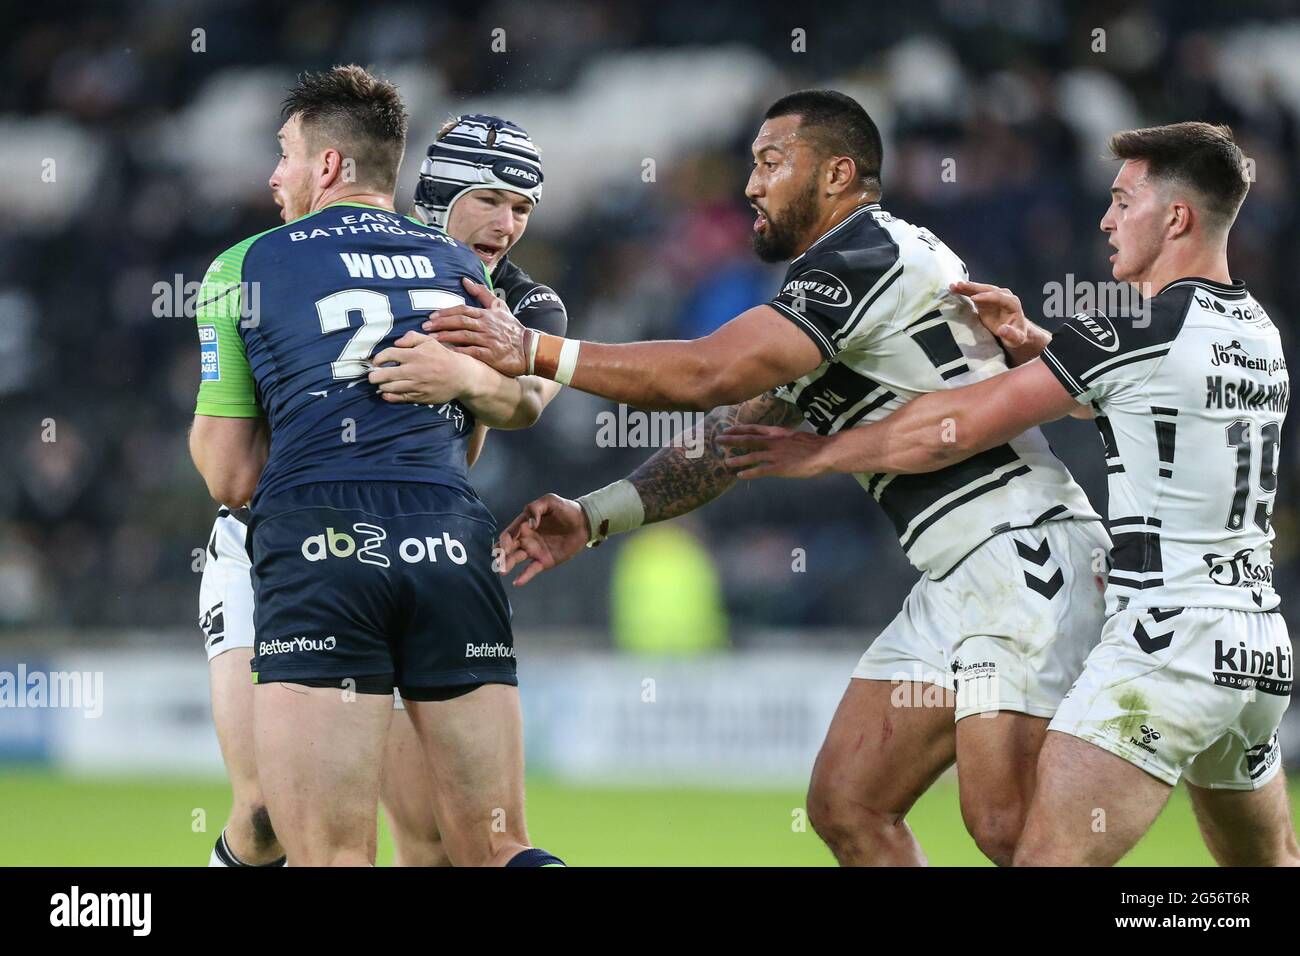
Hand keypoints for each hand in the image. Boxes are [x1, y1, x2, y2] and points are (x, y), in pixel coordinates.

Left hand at [369, 330, 473, 404]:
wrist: (461, 376)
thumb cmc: (443, 357)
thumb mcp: (430, 341)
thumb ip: (411, 337)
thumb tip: (396, 342)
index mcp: (414, 355)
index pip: (388, 355)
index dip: (378, 359)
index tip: (376, 362)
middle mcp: (413, 371)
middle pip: (384, 375)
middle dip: (374, 376)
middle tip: (373, 376)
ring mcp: (416, 385)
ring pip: (390, 388)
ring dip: (382, 386)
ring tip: (381, 384)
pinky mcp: (420, 397)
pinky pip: (400, 398)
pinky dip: (390, 397)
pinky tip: (387, 394)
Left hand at [423, 277, 529, 377]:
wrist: (528, 349)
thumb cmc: (511, 328)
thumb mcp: (499, 307)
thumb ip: (482, 293)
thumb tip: (465, 280)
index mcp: (486, 314)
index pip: (463, 310)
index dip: (446, 312)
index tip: (431, 316)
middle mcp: (486, 326)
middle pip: (460, 322)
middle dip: (441, 323)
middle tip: (425, 326)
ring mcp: (488, 340)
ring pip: (463, 336)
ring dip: (446, 336)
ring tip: (431, 339)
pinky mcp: (491, 355)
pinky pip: (472, 352)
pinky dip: (459, 352)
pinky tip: (447, 353)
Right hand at [496, 494, 590, 585]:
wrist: (584, 522)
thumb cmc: (566, 509)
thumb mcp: (550, 501)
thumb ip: (536, 508)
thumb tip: (530, 524)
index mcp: (524, 524)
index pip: (509, 533)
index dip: (504, 540)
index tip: (505, 546)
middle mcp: (526, 538)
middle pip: (508, 548)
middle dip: (500, 554)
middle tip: (497, 562)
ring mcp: (534, 550)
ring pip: (516, 559)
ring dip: (507, 564)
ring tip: (502, 571)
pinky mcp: (543, 561)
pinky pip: (531, 569)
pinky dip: (524, 576)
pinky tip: (517, 582)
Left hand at [716, 425, 832, 478]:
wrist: (826, 452)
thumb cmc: (815, 445)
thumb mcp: (796, 436)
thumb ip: (784, 438)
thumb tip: (778, 440)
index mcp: (778, 432)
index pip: (754, 428)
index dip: (739, 429)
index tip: (727, 429)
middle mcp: (774, 442)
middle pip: (748, 440)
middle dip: (731, 440)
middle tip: (718, 440)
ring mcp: (776, 455)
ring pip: (751, 456)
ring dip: (737, 459)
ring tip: (725, 462)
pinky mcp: (779, 468)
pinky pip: (760, 471)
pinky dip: (748, 473)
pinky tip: (740, 475)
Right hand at [949, 280, 1030, 347]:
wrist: (1013, 332)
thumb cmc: (1016, 335)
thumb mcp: (1016, 338)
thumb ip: (1011, 334)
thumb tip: (1003, 329)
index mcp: (1012, 303)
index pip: (999, 297)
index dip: (987, 297)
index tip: (974, 298)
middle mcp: (1004, 296)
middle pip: (988, 289)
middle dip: (974, 287)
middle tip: (961, 286)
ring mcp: (994, 297)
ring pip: (980, 289)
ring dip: (967, 287)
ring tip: (954, 286)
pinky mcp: (985, 300)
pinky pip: (974, 293)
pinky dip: (965, 291)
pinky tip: (955, 289)